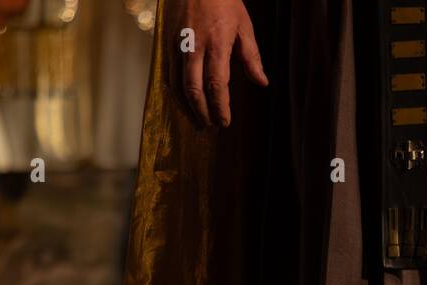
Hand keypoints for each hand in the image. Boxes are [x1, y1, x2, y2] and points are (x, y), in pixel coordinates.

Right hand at [167, 0, 268, 127]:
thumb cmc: (224, 0)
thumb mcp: (244, 25)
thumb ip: (251, 57)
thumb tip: (261, 83)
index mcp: (217, 43)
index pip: (217, 84)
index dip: (220, 107)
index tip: (225, 123)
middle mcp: (194, 47)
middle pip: (194, 90)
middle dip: (203, 113)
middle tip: (211, 129)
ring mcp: (177, 46)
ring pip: (178, 86)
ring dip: (188, 109)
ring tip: (198, 123)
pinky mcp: (165, 44)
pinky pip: (168, 75)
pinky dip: (175, 94)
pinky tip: (183, 104)